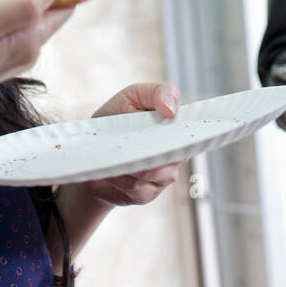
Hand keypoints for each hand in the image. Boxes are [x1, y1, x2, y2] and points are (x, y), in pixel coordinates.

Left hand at [77, 81, 186, 206]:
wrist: (90, 155)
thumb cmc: (115, 120)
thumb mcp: (133, 96)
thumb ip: (158, 93)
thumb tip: (171, 109)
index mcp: (177, 127)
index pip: (195, 131)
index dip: (188, 132)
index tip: (171, 130)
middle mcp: (176, 153)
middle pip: (174, 154)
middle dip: (151, 147)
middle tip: (130, 140)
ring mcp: (163, 175)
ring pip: (153, 171)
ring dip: (130, 162)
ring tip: (113, 152)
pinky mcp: (147, 194)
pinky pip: (138, 187)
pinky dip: (120, 176)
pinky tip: (110, 169)